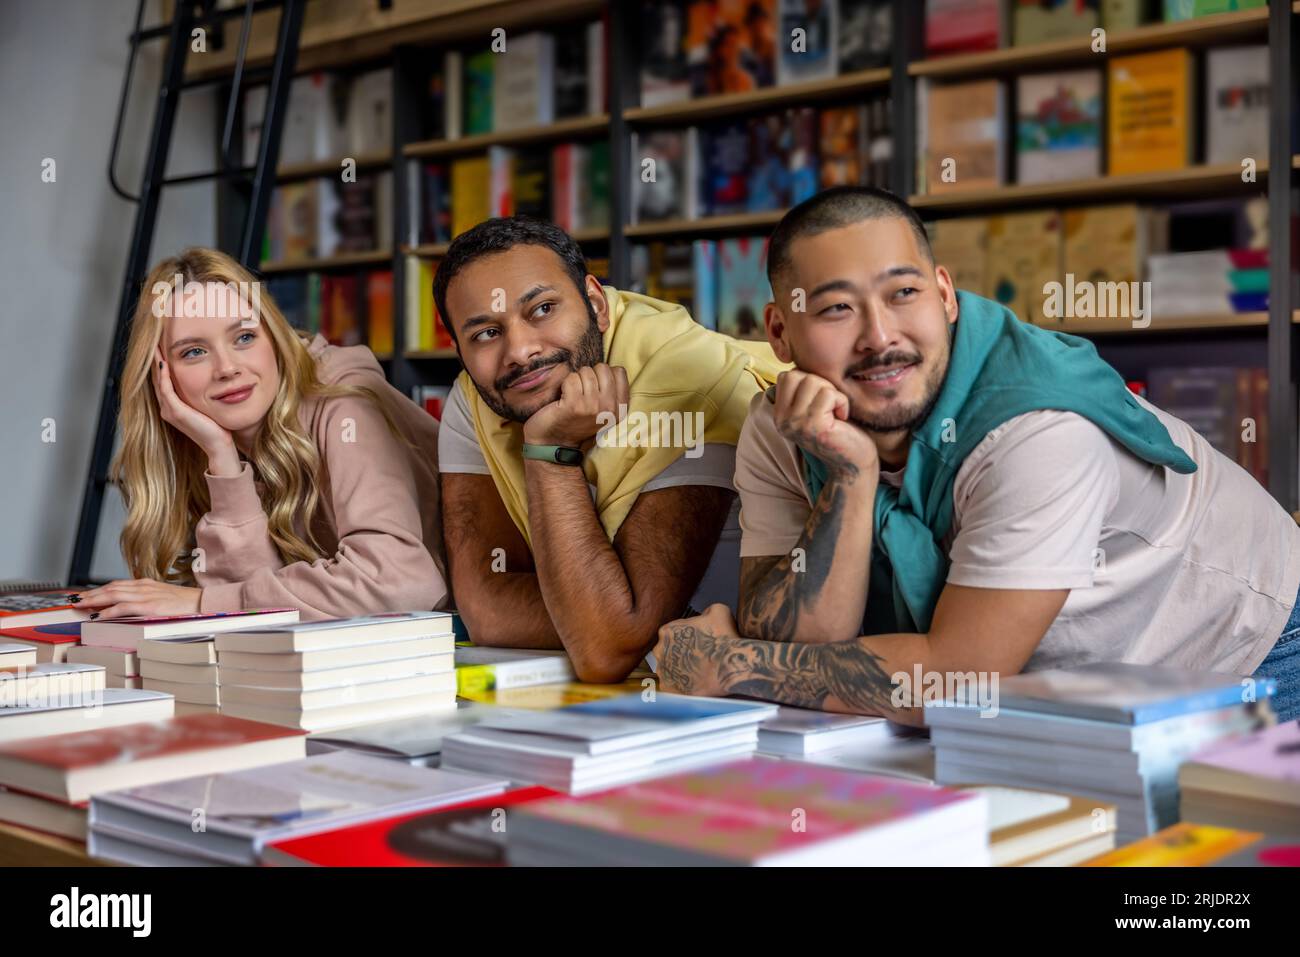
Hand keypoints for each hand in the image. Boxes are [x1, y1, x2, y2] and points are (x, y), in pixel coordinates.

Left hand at [73, 580, 202, 618]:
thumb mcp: (164, 599)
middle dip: (90, 594)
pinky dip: (109, 610)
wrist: (204, 603)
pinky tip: (99, 615)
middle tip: (75, 600)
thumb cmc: (187, 605)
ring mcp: (146, 595)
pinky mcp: (150, 606)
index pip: (117, 585)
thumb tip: (130, 610)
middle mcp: (144, 586)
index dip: (99, 590)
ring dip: (94, 600)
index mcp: (147, 584)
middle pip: (110, 588)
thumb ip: (147, 601)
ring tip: (80, 605)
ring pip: (113, 595)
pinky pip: (124, 607)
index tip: (85, 595)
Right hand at [152, 346, 239, 474]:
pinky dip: (164, 376)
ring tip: (154, 347)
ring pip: (158, 382)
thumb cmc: (217, 427)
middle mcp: (167, 408)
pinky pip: (166, 390)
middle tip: (154, 341)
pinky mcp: (177, 413)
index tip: (160, 346)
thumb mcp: (206, 405)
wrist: (220, 446)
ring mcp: (169, 411)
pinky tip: (164, 363)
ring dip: (155, 364)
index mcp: (173, 407)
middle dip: (155, 360)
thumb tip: (207, 377)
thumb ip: (200, 393)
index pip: (162, 380)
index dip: (160, 363)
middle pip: (156, 379)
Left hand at [522, 363, 629, 447]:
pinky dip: (565, 384)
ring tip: (572, 396)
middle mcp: (610, 408)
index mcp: (620, 408)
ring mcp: (593, 406)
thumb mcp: (603, 410)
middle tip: (581, 391)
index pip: (619, 371)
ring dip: (576, 379)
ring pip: (586, 371)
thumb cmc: (577, 421)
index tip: (595, 388)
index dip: (603, 374)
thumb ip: (611, 391)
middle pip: (603, 368)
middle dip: (589, 374)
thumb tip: (610, 368)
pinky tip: (564, 398)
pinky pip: (572, 378)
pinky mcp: (574, 405)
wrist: (555, 443)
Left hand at [653, 603, 742, 696]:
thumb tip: (705, 615)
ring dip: (680, 672)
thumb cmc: (724, 638)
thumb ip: (706, 611)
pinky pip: (673, 688)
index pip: (672, 634)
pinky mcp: (670, 689)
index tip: (697, 644)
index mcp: (667, 631)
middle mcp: (659, 651)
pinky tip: (695, 684)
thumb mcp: (718, 610)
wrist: (731, 664)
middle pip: (668, 653)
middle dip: (681, 656)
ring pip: (669, 671)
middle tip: (698, 659)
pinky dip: (682, 688)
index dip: (686, 639)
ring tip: (699, 674)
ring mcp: (663, 671)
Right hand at [772, 370, 878, 480]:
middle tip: (830, 406)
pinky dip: (842, 402)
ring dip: (832, 393)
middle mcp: (782, 420)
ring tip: (835, 412)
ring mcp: (795, 424)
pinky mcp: (813, 426)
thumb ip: (802, 390)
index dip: (809, 380)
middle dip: (820, 384)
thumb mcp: (813, 408)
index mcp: (779, 415)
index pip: (785, 376)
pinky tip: (842, 418)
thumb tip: (799, 362)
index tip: (821, 402)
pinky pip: (829, 394)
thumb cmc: (839, 431)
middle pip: (797, 375)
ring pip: (813, 382)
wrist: (854, 463)